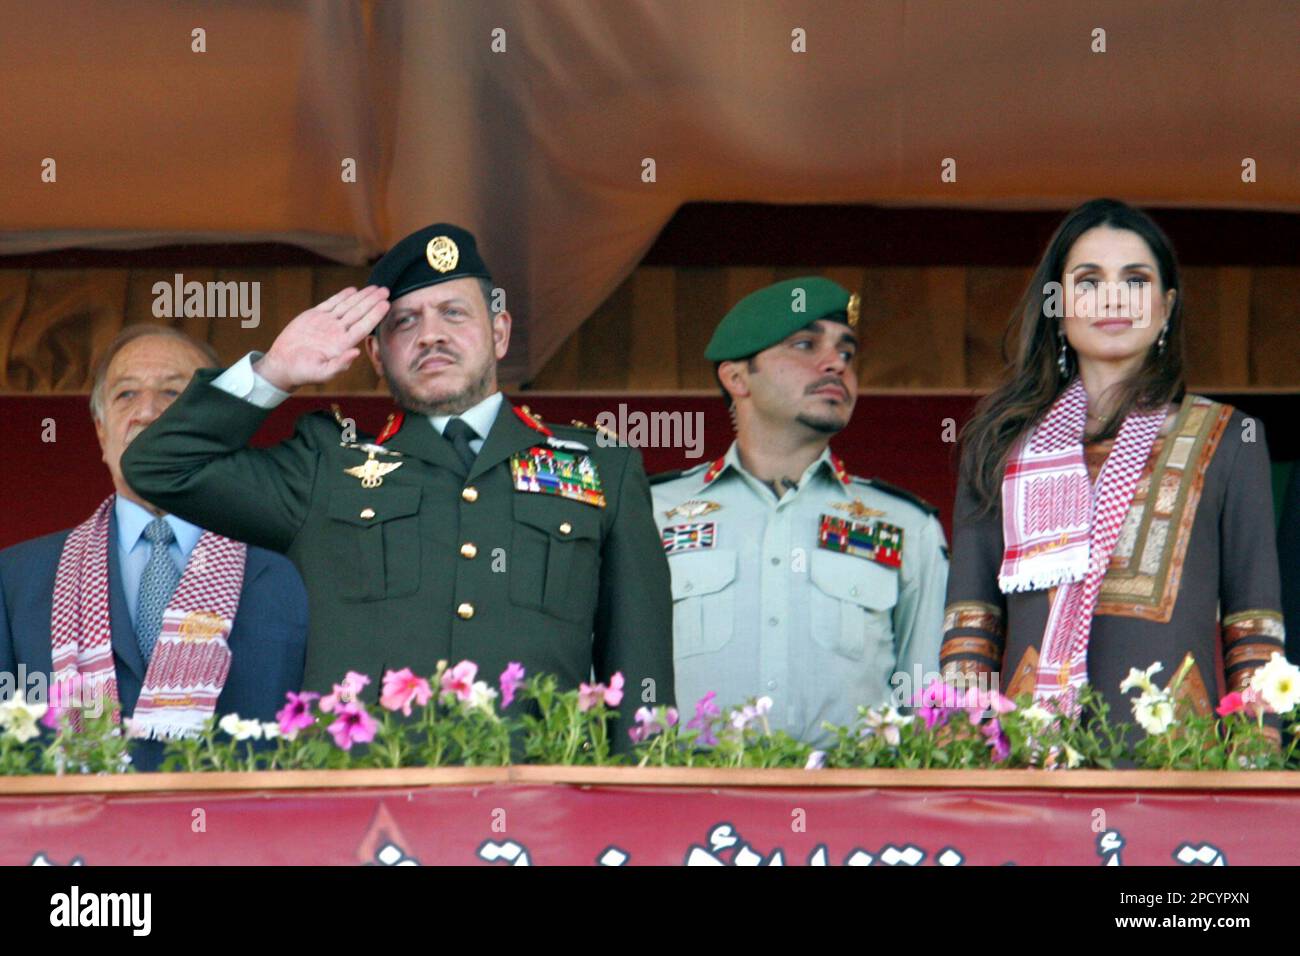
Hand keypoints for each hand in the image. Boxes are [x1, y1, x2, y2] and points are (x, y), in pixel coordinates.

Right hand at [254, 286, 389, 390]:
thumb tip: (357, 353)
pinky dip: (341, 296)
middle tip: (386, 290)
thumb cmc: (303, 372)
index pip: (363, 327)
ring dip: (361, 296)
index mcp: (342, 344)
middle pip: (359, 313)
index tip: (386, 304)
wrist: (282, 364)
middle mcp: (338, 332)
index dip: (375, 315)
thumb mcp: (322, 373)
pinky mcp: (314, 316)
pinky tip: (353, 290)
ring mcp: (327, 323)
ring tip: (375, 288)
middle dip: (372, 301)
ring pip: (348, 306)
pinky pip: (331, 303)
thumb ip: (340, 364)